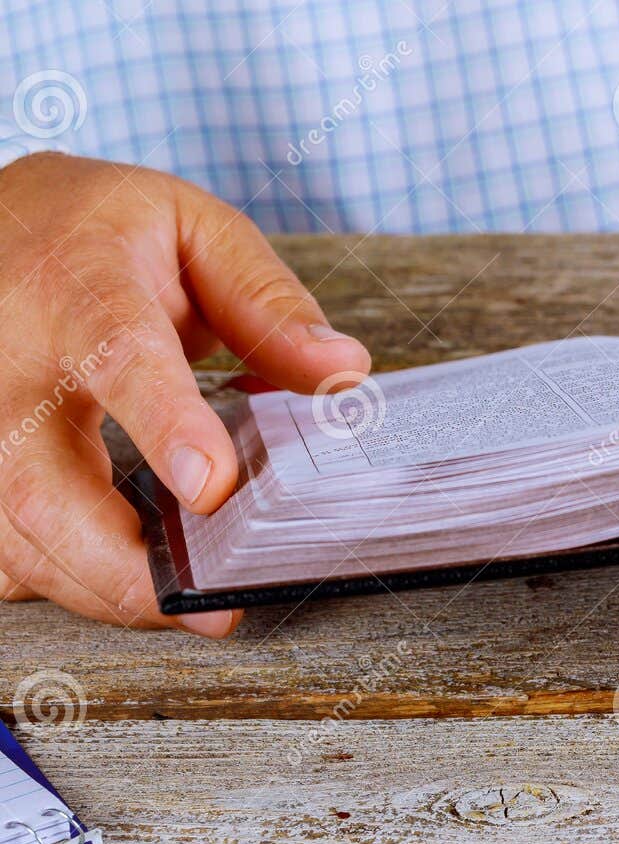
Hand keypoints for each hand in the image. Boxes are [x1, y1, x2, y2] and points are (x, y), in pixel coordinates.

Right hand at [0, 153, 368, 631]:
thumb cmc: (107, 229)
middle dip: (119, 562)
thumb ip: (269, 302)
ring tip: (183, 608)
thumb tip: (344, 369)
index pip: (118, 356)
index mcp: (79, 285)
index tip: (211, 489)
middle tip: (206, 606)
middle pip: (38, 479)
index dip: (164, 426)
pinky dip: (55, 576)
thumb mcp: (198, 232)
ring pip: (9, 527)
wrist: (1, 220)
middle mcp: (6, 356)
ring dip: (94, 585)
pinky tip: (115, 584)